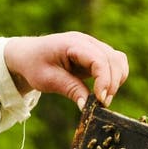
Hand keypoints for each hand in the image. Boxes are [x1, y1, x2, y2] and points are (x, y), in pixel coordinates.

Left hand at [3, 31, 128, 109]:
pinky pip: (116, 63)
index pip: (99, 59)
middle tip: (101, 104)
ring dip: (116, 80)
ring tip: (102, 99)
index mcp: (73, 44)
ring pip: (119, 60)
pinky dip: (115, 77)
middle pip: (114, 59)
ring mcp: (94, 46)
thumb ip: (70, 90)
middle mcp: (87, 42)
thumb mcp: (48, 80)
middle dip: (112, 84)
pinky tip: (104, 90)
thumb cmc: (35, 66)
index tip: (100, 100)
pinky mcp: (97, 54)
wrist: (28, 55)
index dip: (104, 80)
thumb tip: (87, 106)